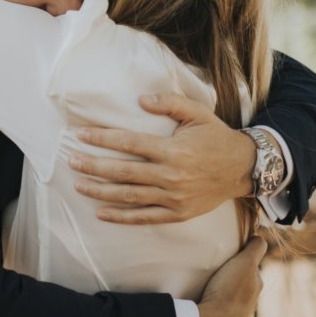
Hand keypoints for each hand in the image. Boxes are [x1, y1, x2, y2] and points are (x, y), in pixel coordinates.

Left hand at [69, 93, 255, 224]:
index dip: (103, 138)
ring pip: (129, 196)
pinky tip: (102, 213)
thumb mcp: (198, 113)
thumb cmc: (217, 137)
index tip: (81, 135)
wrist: (244, 169)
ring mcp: (173, 198)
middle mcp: (171, 175)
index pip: (129, 143)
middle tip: (71, 161)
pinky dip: (122, 217)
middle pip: (123, 172)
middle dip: (94, 166)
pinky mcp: (177, 213)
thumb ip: (170, 103)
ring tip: (79, 185)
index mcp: (173, 150)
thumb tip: (141, 99)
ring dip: (101, 192)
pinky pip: (144, 217)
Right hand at [193, 236, 266, 316]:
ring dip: (224, 295)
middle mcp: (251, 304)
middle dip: (233, 279)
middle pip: (243, 286)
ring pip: (232, 302)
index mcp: (256, 287)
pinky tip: (205, 306)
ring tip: (208, 289)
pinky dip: (215, 310)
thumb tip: (260, 237)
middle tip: (217, 271)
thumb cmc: (229, 291)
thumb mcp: (245, 262)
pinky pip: (219, 316)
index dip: (243, 260)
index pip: (253, 269)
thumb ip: (255, 248)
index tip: (231, 257)